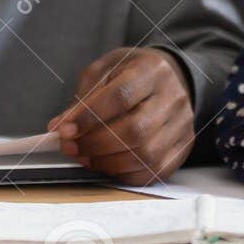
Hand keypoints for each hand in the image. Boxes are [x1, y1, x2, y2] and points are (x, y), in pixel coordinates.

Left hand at [47, 48, 194, 184]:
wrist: (169, 78)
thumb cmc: (132, 73)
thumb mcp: (105, 70)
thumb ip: (83, 97)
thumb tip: (60, 127)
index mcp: (152, 70)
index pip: (121, 96)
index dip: (89, 117)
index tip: (65, 130)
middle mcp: (173, 98)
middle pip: (135, 130)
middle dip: (95, 144)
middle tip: (70, 147)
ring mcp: (182, 125)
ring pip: (145, 155)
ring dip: (107, 162)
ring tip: (85, 157)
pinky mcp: (183, 148)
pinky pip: (153, 171)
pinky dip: (124, 173)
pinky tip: (106, 165)